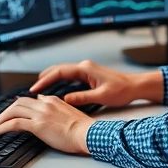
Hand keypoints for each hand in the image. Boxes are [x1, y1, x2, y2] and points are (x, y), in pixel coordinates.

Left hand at [0, 95, 92, 154]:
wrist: (88, 133)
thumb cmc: (82, 128)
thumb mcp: (68, 112)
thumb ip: (55, 107)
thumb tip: (42, 102)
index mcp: (52, 100)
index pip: (29, 100)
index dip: (17, 107)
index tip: (11, 114)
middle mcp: (45, 103)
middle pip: (17, 102)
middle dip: (4, 112)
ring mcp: (41, 113)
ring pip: (13, 110)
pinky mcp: (38, 125)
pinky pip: (14, 123)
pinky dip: (2, 127)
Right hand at [31, 60, 162, 106]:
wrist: (135, 86)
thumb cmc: (122, 90)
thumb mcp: (101, 97)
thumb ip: (82, 98)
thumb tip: (65, 100)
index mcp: (85, 69)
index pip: (60, 72)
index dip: (45, 80)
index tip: (35, 88)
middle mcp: (84, 67)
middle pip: (59, 69)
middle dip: (44, 77)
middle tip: (33, 88)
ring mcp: (87, 70)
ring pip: (63, 71)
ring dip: (51, 78)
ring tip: (39, 87)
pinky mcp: (89, 74)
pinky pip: (70, 75)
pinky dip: (59, 80)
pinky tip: (55, 87)